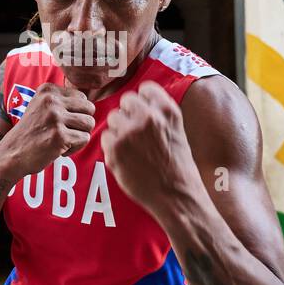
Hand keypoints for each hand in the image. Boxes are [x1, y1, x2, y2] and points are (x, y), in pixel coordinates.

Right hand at [1, 82, 95, 175]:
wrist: (11, 154)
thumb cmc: (31, 133)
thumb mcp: (41, 107)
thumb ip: (62, 101)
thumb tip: (91, 104)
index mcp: (47, 90)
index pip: (82, 97)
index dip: (76, 113)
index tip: (60, 123)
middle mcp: (51, 100)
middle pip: (90, 108)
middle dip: (82, 123)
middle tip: (65, 133)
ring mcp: (55, 118)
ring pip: (89, 124)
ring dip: (79, 136)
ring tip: (62, 140)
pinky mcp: (59, 136)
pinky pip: (84, 139)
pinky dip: (75, 148)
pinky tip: (58, 150)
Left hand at [102, 80, 195, 215]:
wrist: (175, 195)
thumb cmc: (177, 165)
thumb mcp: (177, 131)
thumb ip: (159, 114)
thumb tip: (138, 101)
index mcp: (167, 111)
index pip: (145, 88)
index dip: (142, 100)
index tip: (143, 112)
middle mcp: (148, 117)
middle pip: (126, 101)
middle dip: (129, 114)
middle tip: (135, 132)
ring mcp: (130, 132)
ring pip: (113, 118)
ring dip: (119, 130)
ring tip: (132, 147)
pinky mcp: (115, 148)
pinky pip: (106, 137)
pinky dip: (112, 147)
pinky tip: (126, 158)